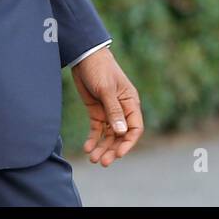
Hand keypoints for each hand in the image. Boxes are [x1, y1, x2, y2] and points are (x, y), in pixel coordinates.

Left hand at [71, 47, 143, 165]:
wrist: (83, 56)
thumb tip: (121, 132)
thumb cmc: (99, 68)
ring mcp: (109, 111)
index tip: (118, 154)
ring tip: (92, 159)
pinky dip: (93, 139)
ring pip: (108, 135)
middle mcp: (122, 109)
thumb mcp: (106, 89)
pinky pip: (97, 129)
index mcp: (130, 102)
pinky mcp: (96, 111)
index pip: (135, 128)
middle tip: (102, 162)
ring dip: (102, 147)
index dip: (128, 143)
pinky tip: (87, 148)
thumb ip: (113, 110)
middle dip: (112, 149)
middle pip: (121, 135)